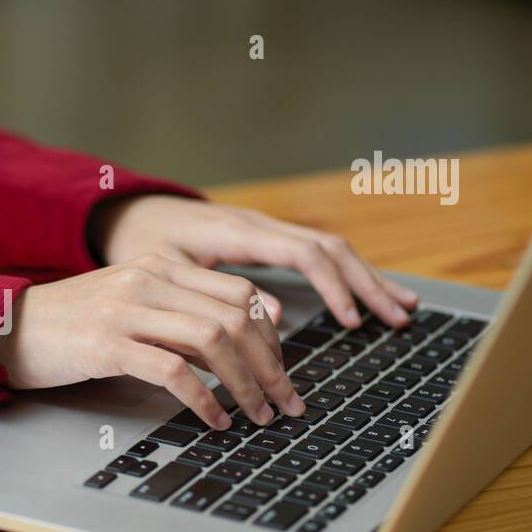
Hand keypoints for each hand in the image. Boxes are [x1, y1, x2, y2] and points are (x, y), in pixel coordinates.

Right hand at [0, 255, 307, 429]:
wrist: (7, 328)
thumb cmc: (72, 325)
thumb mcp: (132, 306)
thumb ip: (181, 315)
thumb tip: (242, 342)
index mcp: (161, 266)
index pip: (240, 293)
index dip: (272, 336)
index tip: (281, 372)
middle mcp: (149, 279)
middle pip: (236, 317)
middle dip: (272, 366)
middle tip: (286, 402)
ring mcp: (127, 309)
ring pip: (214, 340)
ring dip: (247, 384)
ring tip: (258, 415)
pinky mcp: (106, 343)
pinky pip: (173, 371)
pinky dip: (205, 400)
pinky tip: (215, 421)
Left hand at [88, 195, 417, 328]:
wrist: (128, 211)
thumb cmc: (142, 241)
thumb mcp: (169, 271)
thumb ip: (215, 292)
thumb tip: (274, 318)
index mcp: (241, 232)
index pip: (306, 254)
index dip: (335, 287)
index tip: (354, 321)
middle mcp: (262, 225)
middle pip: (332, 249)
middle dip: (369, 283)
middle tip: (402, 317)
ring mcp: (267, 230)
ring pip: (332, 248)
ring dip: (367, 278)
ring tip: (403, 307)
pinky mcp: (265, 239)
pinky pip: (317, 253)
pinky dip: (346, 274)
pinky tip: (366, 294)